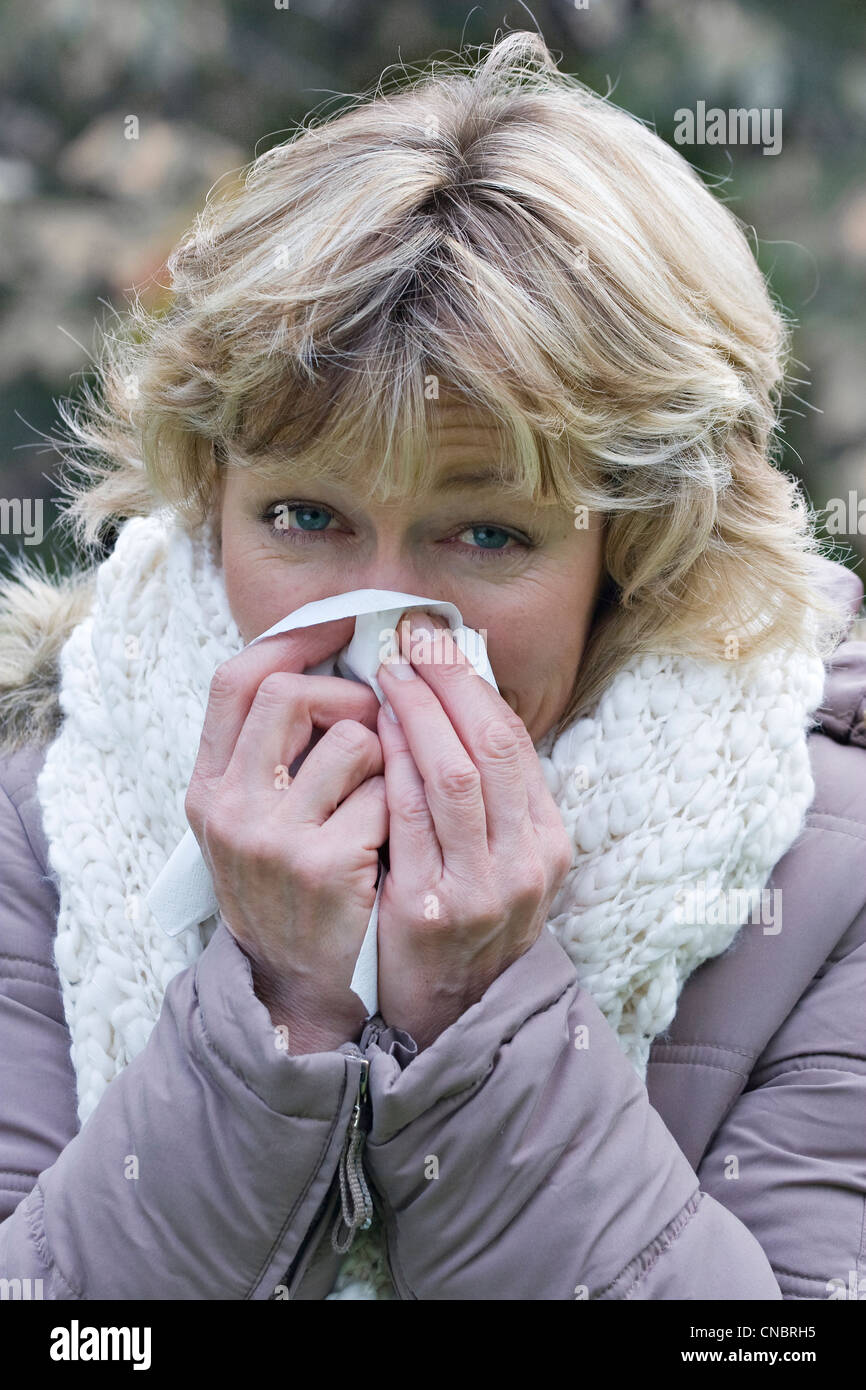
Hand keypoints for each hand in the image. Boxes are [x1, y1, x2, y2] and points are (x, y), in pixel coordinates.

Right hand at [184, 616, 388, 1052]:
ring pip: (356, 739)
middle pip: (291, 694)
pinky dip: (402, 808)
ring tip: (379, 798)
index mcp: (209, 786)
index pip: (236, 680)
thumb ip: (278, 748)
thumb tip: (345, 660)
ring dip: (385, 759)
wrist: (296, 985)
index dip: (292, 640)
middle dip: (349, 698)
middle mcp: (229, 807)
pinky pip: (388, 795)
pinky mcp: (324, 867)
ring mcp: (273, 838)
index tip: (341, 624)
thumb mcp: (255, 817)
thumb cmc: (291, 885)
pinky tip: (391, 841)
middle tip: (373, 726)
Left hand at [374, 613, 572, 1049]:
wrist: (449, 1013)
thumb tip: (454, 697)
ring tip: (390, 671)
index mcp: (547, 840)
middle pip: (493, 746)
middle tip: (412, 636)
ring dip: (420, 712)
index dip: (475, 685)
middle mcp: (526, 862)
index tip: (441, 642)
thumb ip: (489, 792)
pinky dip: (395, 763)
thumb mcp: (501, 857)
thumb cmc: (465, 918)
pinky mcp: (432, 909)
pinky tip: (376, 730)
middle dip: (450, 682)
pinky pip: (412, 817)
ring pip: (456, 774)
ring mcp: (482, 888)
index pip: (516, 741)